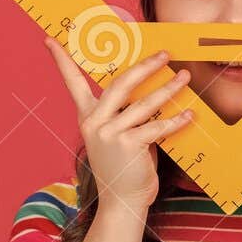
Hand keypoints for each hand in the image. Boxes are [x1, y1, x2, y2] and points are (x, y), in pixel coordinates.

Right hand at [47, 39, 193, 214]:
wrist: (123, 201)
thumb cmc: (124, 166)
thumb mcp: (117, 135)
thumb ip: (125, 114)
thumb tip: (148, 89)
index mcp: (88, 116)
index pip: (73, 83)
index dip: (62, 61)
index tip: (51, 40)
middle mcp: (95, 122)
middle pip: (120, 84)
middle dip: (144, 66)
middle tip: (164, 54)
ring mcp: (110, 134)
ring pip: (144, 104)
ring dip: (168, 88)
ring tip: (184, 76)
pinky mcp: (129, 145)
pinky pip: (157, 127)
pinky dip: (176, 120)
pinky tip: (190, 114)